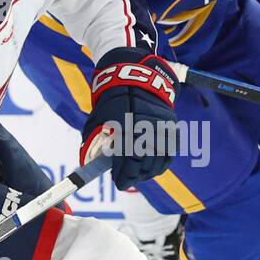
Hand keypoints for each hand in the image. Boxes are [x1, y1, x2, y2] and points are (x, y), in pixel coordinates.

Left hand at [81, 46, 179, 189]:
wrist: (136, 77)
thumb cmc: (112, 101)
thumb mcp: (97, 121)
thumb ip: (93, 143)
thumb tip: (87, 165)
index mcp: (126, 128)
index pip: (129, 163)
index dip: (124, 176)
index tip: (119, 182)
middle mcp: (146, 130)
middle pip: (145, 164)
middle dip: (135, 176)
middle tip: (127, 178)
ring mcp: (161, 129)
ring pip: (159, 161)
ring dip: (148, 171)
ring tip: (139, 174)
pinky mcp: (171, 127)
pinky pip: (169, 152)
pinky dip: (161, 162)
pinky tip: (153, 166)